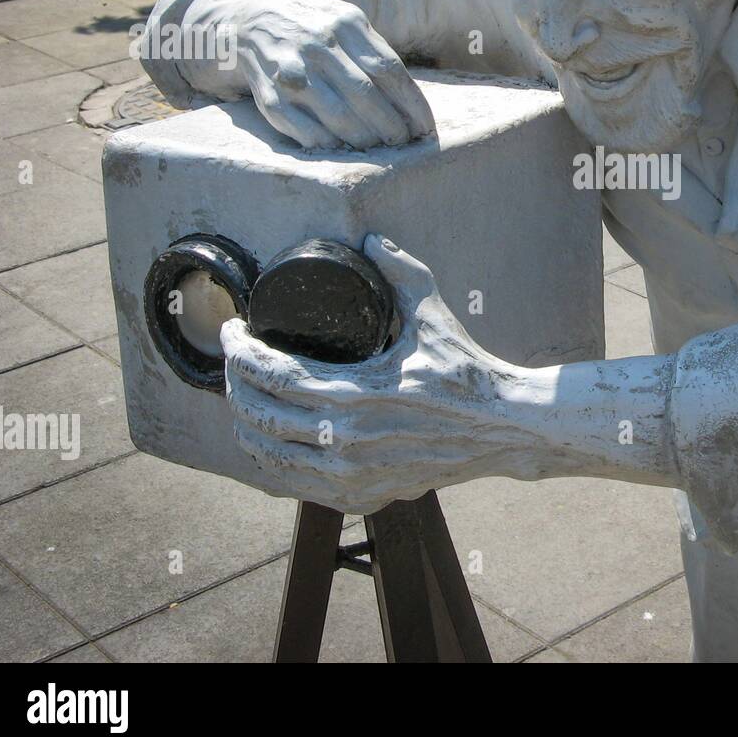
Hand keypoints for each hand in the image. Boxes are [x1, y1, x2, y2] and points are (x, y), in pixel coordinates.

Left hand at [220, 234, 537, 512]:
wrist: (503, 427)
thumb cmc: (467, 372)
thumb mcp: (432, 312)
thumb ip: (400, 270)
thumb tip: (370, 241)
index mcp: (358, 395)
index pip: (273, 375)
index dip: (240, 351)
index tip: (234, 331)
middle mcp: (347, 442)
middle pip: (258, 415)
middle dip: (234, 381)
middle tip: (234, 356)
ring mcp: (351, 476)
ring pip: (266, 455)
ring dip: (244, 422)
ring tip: (243, 393)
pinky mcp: (360, 496)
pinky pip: (291, 485)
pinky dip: (267, 462)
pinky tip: (263, 440)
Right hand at [223, 0, 433, 150]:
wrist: (244, 18)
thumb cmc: (309, 23)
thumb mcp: (342, 18)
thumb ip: (373, 48)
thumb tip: (409, 97)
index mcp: (344, 22)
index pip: (389, 70)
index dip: (412, 104)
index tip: (425, 127)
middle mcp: (317, 44)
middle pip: (366, 95)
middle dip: (391, 126)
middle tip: (404, 142)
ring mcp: (291, 70)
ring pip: (338, 115)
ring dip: (364, 138)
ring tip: (378, 148)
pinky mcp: (268, 94)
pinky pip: (303, 129)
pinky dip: (327, 142)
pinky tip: (343, 148)